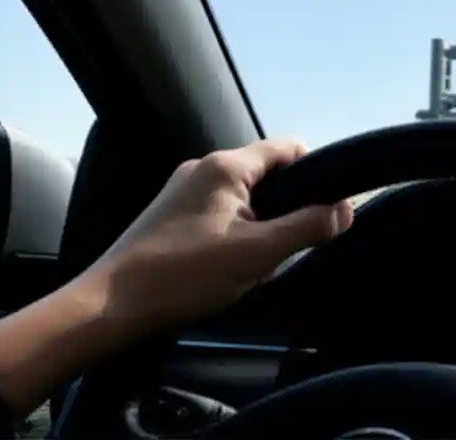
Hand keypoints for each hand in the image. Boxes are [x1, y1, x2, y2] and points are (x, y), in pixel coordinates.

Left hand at [79, 138, 353, 328]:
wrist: (110, 306)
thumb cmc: (183, 276)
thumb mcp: (258, 254)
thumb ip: (307, 228)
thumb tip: (346, 209)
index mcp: (226, 166)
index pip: (290, 148)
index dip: (318, 175)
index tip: (327, 212)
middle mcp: (203, 168)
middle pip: (269, 175)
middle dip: (286, 211)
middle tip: (285, 250)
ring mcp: (183, 191)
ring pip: (246, 199)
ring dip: (260, 229)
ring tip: (252, 266)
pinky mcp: (170, 215)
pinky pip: (221, 214)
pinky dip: (236, 236)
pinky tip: (226, 270)